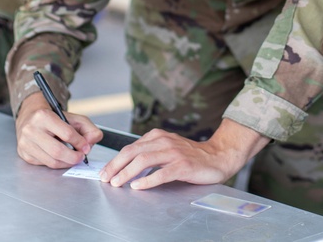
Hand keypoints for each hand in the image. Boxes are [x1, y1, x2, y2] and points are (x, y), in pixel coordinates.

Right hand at [15, 92, 102, 167]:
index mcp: (43, 116)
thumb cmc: (54, 119)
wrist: (30, 118)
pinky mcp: (24, 154)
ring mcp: (25, 143)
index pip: (67, 133)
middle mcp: (31, 129)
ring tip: (73, 158)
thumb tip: (91, 142)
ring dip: (66, 163)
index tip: (86, 147)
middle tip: (81, 157)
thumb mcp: (74, 118)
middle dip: (74, 157)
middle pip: (57, 151)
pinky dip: (57, 163)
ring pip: (51, 161)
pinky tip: (61, 157)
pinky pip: (45, 164)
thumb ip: (88, 128)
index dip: (80, 143)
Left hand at [99, 118, 269, 189]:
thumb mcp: (168, 148)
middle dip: (116, 166)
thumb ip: (150, 152)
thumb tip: (126, 165)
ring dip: (127, 172)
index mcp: (158, 136)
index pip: (130, 147)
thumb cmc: (191, 156)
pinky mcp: (183, 165)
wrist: (218, 156)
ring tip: (117, 183)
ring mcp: (174, 153)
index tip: (105, 172)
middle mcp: (164, 141)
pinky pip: (161, 173)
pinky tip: (138, 186)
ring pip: (144, 160)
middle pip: (133, 152)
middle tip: (105, 178)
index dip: (115, 160)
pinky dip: (147, 180)